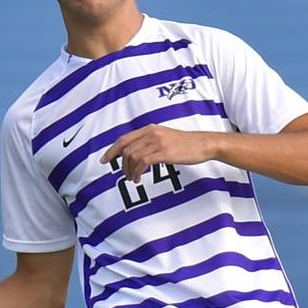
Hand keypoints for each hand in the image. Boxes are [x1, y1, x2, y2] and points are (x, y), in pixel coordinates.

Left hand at [101, 125, 216, 181]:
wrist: (203, 144)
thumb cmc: (185, 143)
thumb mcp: (164, 136)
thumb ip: (149, 141)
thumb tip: (134, 153)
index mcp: (149, 129)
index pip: (124, 139)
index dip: (112, 150)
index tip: (105, 160)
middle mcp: (151, 133)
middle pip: (126, 149)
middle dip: (121, 164)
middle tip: (124, 175)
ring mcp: (158, 142)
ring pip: (133, 156)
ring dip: (129, 171)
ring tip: (133, 178)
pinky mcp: (165, 153)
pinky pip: (143, 162)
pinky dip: (137, 172)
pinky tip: (139, 178)